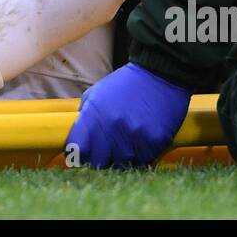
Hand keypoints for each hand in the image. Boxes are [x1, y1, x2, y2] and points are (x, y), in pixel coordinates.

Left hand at [66, 63, 190, 167]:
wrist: (159, 73)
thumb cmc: (125, 84)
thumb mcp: (96, 93)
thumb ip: (85, 117)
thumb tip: (76, 142)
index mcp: (94, 115)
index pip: (78, 149)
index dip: (81, 154)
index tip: (86, 154)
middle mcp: (113, 127)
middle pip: (100, 163)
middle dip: (102, 159)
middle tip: (109, 152)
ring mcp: (135, 135)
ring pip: (124, 164)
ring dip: (124, 157)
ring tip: (129, 142)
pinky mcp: (155, 140)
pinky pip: (145, 160)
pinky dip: (143, 154)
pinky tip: (143, 140)